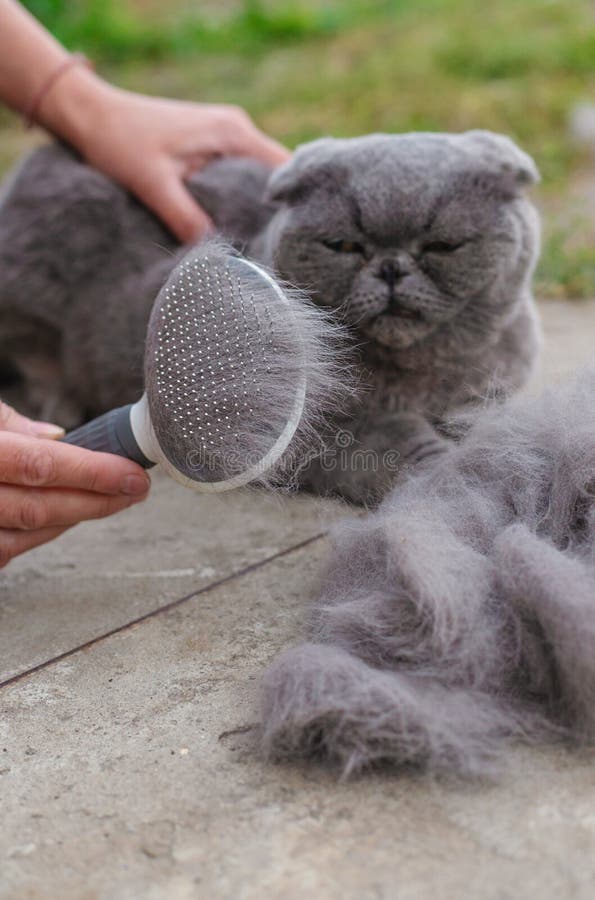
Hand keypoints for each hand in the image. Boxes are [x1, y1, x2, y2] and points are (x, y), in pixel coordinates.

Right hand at [0, 401, 149, 566]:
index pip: (39, 464)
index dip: (92, 472)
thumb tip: (57, 437)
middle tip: (137, 489)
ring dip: (75, 517)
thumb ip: (9, 423)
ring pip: (28, 532)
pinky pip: (9, 548)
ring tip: (112, 500)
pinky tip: (68, 515)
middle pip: (39, 507)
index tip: (132, 473)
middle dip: (96, 500)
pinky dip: (43, 531)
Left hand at [44, 71, 289, 242]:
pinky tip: (229, 228)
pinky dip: (235, 201)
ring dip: (252, 209)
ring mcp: (224, 137)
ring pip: (254, 180)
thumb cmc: (119, 141)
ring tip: (254, 246)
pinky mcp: (208, 147)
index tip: (290, 241)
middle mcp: (236, 130)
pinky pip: (234, 177)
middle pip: (273, 177)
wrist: (88, 114)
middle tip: (272, 253)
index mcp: (234, 132)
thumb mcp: (154, 186)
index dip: (291, 205)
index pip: (284, 169)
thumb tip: (216, 257)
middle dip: (273, 213)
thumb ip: (187, 219)